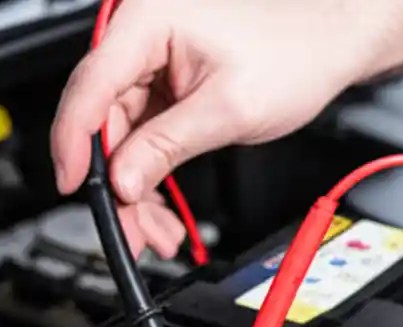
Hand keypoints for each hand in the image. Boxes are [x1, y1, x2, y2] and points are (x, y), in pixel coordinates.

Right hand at [50, 0, 402, 256]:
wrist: (328, 43)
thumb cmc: (294, 53)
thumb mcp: (228, 110)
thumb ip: (167, 146)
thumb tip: (123, 180)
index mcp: (148, 20)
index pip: (90, 86)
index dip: (74, 143)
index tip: (73, 185)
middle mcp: (140, 34)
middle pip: (101, 118)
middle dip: (116, 181)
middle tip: (129, 229)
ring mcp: (148, 58)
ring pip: (119, 134)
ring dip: (135, 186)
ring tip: (155, 230)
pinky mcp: (159, 80)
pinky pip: (140, 132)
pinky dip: (149, 170)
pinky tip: (158, 206)